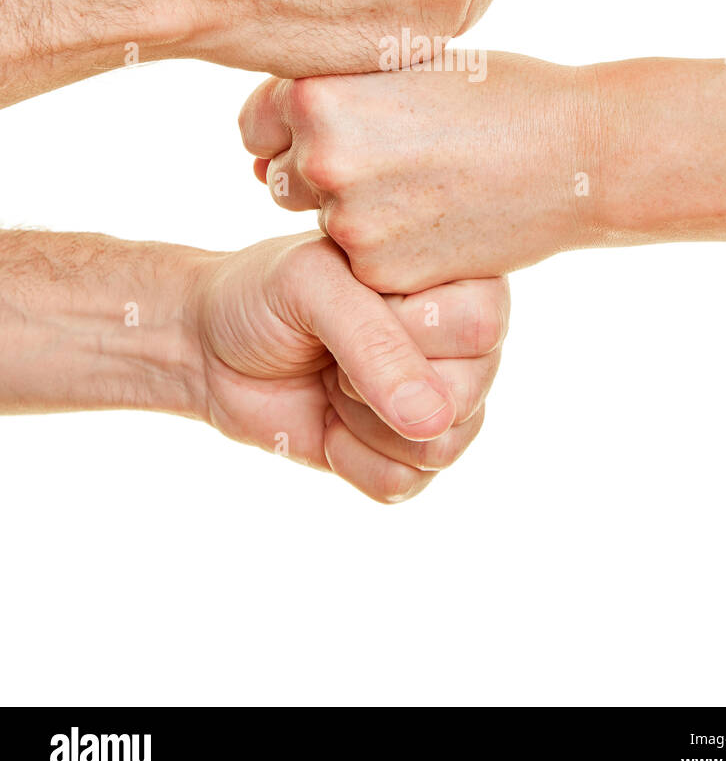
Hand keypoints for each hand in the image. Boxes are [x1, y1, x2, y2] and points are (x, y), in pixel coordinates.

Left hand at [194, 232, 507, 501]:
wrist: (211, 345)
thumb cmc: (265, 293)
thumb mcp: (312, 288)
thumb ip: (374, 342)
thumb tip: (434, 420)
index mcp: (456, 278)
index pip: (479, 326)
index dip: (409, 329)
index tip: (356, 299)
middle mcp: (463, 341)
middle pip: (468, 394)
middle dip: (378, 381)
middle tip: (335, 348)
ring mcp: (443, 402)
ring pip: (441, 446)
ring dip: (364, 420)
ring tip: (333, 379)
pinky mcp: (409, 455)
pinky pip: (405, 483)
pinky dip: (351, 458)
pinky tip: (329, 420)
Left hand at [238, 53, 598, 291]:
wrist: (578, 153)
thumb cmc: (498, 94)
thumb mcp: (406, 65)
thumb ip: (334, 94)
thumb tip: (263, 146)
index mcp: (320, 94)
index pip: (257, 121)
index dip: (298, 126)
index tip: (354, 128)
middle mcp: (322, 158)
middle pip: (281, 176)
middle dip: (324, 173)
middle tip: (401, 159)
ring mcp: (350, 221)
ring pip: (321, 222)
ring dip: (354, 213)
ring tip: (427, 186)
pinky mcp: (383, 271)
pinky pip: (360, 263)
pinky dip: (390, 251)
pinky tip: (442, 221)